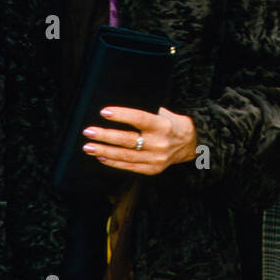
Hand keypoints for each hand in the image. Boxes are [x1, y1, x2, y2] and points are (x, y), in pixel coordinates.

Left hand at [82, 107, 197, 175]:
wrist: (190, 143)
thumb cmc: (171, 123)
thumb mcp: (162, 113)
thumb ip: (144, 113)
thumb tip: (117, 110)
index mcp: (162, 125)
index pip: (139, 119)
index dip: (121, 115)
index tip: (104, 112)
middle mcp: (159, 143)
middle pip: (128, 140)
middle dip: (105, 136)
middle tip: (88, 132)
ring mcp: (156, 158)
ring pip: (126, 156)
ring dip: (104, 151)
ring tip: (89, 147)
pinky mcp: (153, 169)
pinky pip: (129, 166)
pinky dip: (113, 162)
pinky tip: (101, 157)